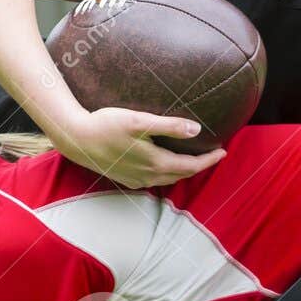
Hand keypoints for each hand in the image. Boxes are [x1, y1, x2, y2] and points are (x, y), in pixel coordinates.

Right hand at [53, 107, 226, 188]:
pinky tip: (165, 165)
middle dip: (200, 166)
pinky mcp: (126, 180)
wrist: (76, 140)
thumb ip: (169, 126)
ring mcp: (136, 180)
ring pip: (169, 179)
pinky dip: (167, 173)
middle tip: (213, 154)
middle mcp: (148, 176)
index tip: (223, 151)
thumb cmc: (106, 125)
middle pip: (182, 174)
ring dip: (184, 170)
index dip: (209, 160)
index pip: (191, 166)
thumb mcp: (139, 121)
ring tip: (193, 159)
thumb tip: (196, 130)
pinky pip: (154, 180)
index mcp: (156, 162)